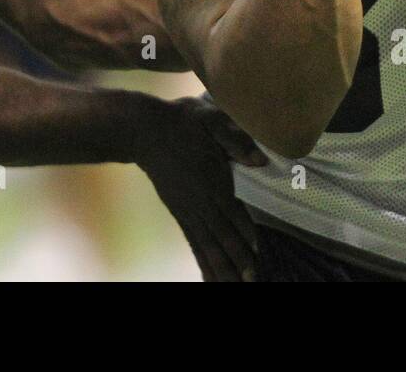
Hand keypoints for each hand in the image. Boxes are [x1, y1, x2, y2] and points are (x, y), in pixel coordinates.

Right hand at [133, 96, 266, 281]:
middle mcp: (200, 201)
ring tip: (233, 285)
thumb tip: (260, 159)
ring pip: (207, 245)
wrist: (144, 130)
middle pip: (221, 237)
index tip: (257, 252)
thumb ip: (235, 139)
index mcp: (212, 180)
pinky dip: (203, 260)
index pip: (232, 213)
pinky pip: (193, 241)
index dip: (245, 233)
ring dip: (221, 266)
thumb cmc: (181, 121)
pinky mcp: (179, 212)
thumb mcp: (211, 119)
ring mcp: (188, 209)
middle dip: (237, 260)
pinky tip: (209, 275)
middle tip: (250, 280)